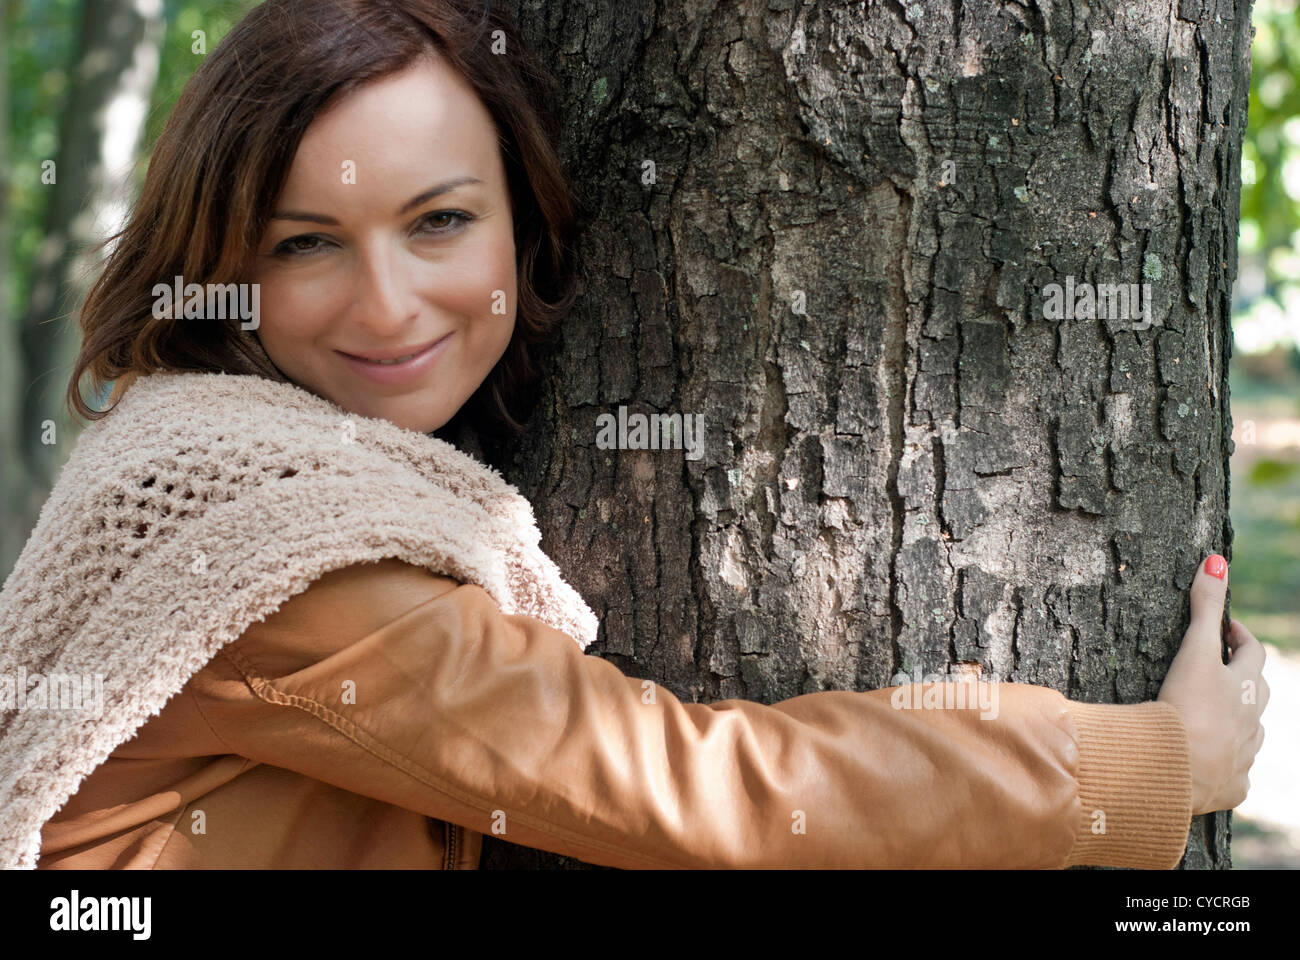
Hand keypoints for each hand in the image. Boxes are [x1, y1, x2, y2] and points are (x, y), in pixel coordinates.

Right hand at [1157, 554, 1268, 814]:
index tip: (1226, 629)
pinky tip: (1213, 767)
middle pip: (1260, 694)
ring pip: (1251, 735)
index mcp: (1247, 688)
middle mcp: (1253, 722)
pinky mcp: (1231, 789)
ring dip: (1239, 723)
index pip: (1253, 653)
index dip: (1240, 637)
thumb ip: (1204, 607)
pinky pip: (1237, 776)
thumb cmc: (1186, 706)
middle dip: (1246, 680)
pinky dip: (1227, 766)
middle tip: (1223, 669)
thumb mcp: (1194, 651)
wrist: (1177, 770)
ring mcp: (1245, 757)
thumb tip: (1217, 559)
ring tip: (1217, 719)